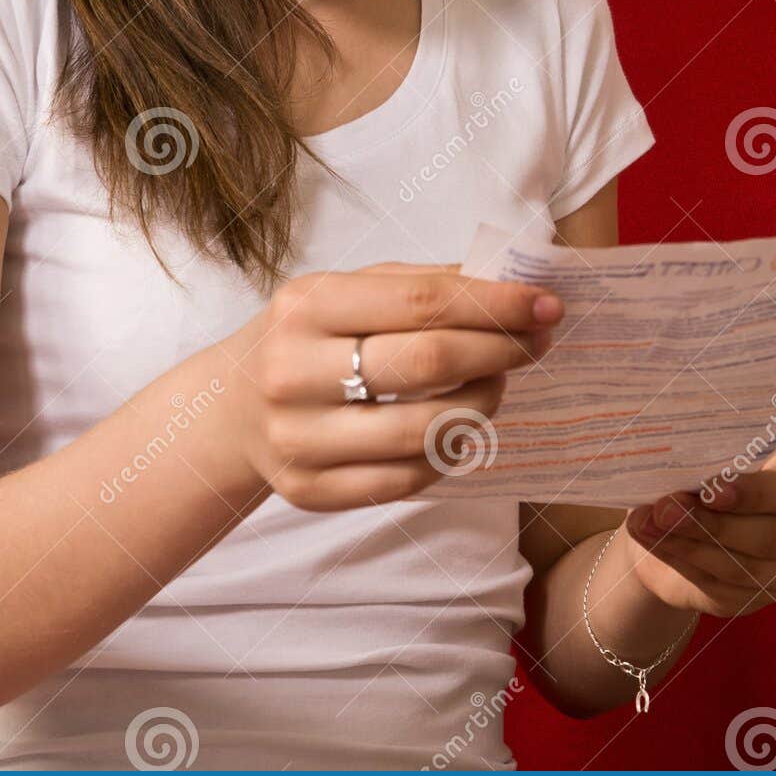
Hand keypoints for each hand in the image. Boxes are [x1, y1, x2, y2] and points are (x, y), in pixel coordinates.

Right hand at [228, 259, 561, 511]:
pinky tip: (460, 429)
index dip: (494, 304)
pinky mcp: (309, 491)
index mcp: (306, 305)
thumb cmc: (309, 337)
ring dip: (483, 405)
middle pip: (428, 364)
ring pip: (426, 431)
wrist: (229, 408)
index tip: (546, 306)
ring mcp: (298, 438)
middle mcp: (293, 370)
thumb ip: (422, 284)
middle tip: (536, 343)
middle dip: (499, 352)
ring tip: (497, 384)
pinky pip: (408, 480)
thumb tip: (513, 284)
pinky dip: (450, 453)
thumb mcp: (346, 292)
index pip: (421, 302)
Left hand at [622, 441, 775, 616]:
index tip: (711, 491)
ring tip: (647, 523)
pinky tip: (651, 540)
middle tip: (664, 509)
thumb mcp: (708, 454)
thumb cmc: (707, 468)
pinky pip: (720, 587)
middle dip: (712, 524)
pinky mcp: (758, 597)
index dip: (755, 492)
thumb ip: (703, 462)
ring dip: (688, 545)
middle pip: (772, 536)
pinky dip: (679, 560)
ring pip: (744, 568)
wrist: (690, 512)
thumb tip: (675, 479)